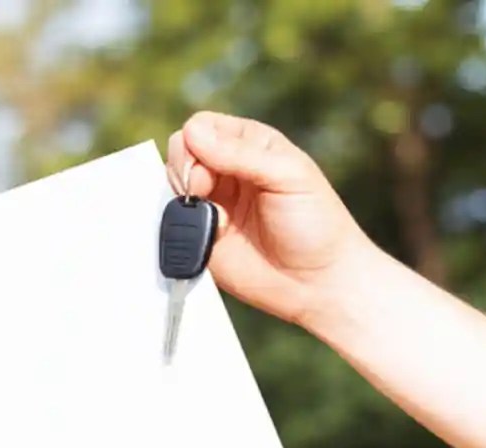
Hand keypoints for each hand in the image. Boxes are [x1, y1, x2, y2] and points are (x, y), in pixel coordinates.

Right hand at [167, 111, 372, 327]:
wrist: (316, 284)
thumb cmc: (316, 225)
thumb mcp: (288, 176)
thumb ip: (240, 154)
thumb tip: (192, 133)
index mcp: (250, 146)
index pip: (202, 126)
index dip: (196, 143)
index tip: (210, 169)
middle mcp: (226, 171)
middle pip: (179, 152)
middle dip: (184, 170)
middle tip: (204, 192)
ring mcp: (211, 204)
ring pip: (170, 185)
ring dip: (182, 199)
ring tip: (214, 218)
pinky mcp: (200, 236)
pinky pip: (171, 223)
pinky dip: (181, 227)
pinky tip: (209, 235)